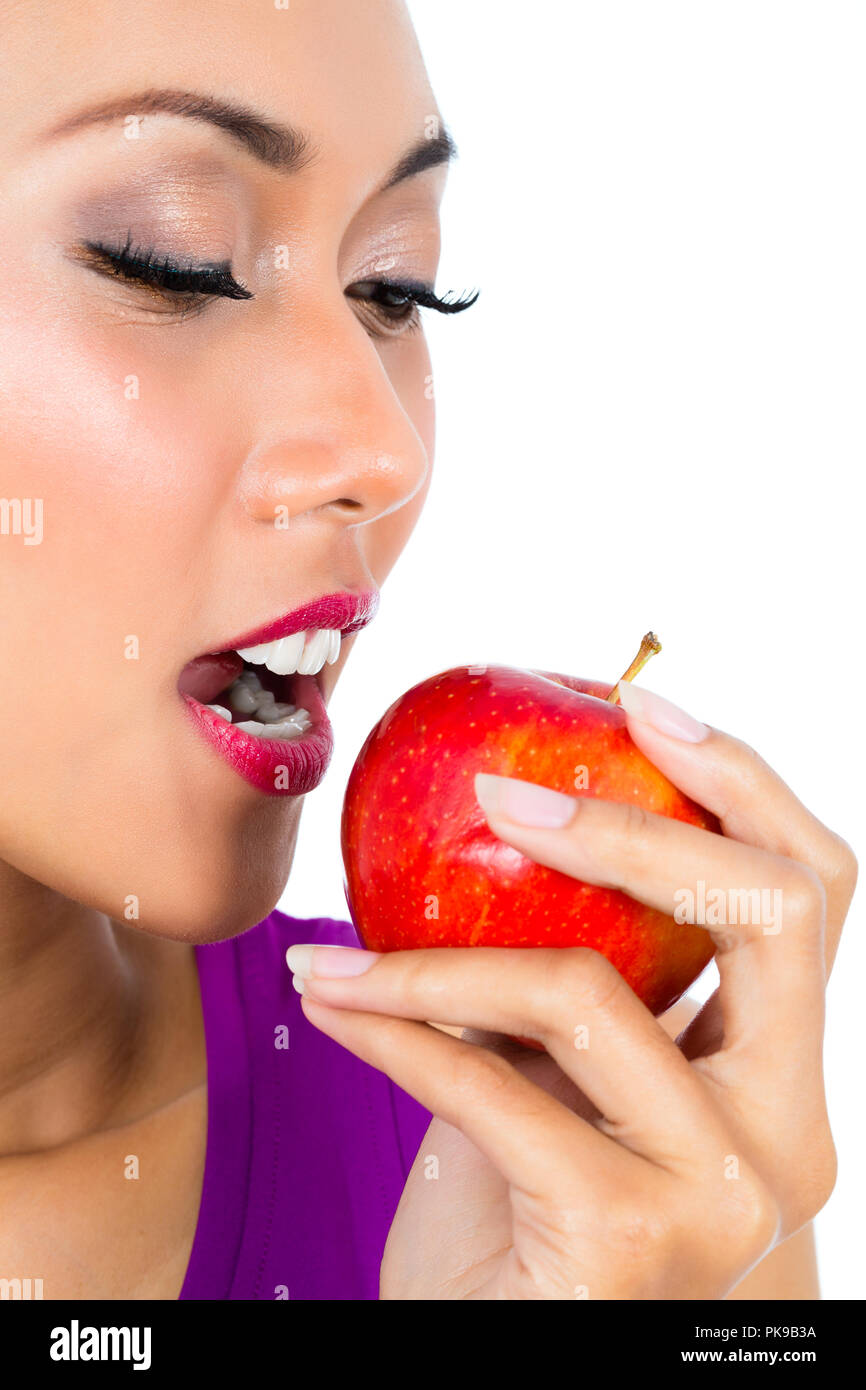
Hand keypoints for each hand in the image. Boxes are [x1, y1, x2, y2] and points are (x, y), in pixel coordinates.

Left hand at [287, 687, 856, 1298]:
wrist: (496, 1364)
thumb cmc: (528, 1226)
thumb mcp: (568, 1085)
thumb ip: (573, 979)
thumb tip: (499, 828)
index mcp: (782, 1074)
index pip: (811, 893)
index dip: (742, 780)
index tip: (638, 704)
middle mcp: (788, 1130)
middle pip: (770, 910)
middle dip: (630, 821)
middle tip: (499, 791)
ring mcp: (725, 1191)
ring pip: (587, 991)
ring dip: (435, 960)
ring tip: (336, 946)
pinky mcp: (628, 1241)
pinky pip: (489, 1085)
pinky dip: (396, 1029)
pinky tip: (334, 1000)